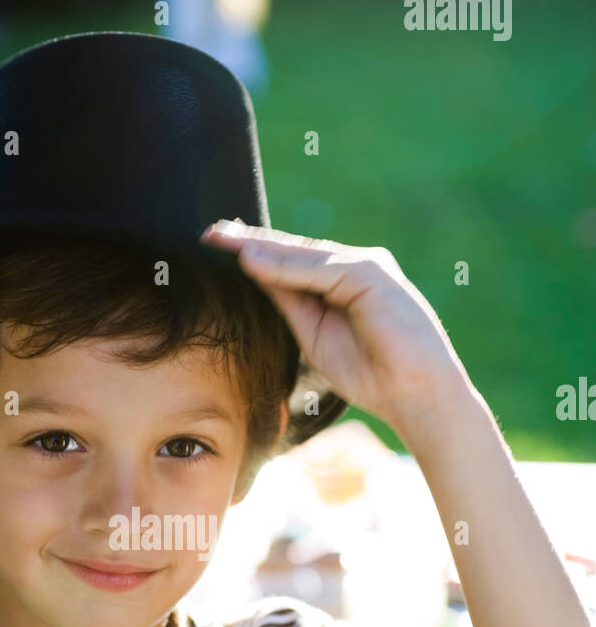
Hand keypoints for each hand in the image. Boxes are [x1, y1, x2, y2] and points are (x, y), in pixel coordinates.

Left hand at [200, 219, 470, 429]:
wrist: (414, 394)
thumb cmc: (370, 373)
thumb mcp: (314, 337)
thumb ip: (290, 304)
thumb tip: (254, 273)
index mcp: (342, 281)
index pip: (292, 261)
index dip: (256, 253)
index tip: (217, 244)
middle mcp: (354, 266)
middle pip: (295, 249)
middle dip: (252, 241)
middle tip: (211, 231)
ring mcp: (367, 266)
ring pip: (305, 254)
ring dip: (262, 248)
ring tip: (224, 241)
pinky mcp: (372, 274)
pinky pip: (321, 268)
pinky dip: (285, 266)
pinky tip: (253, 262)